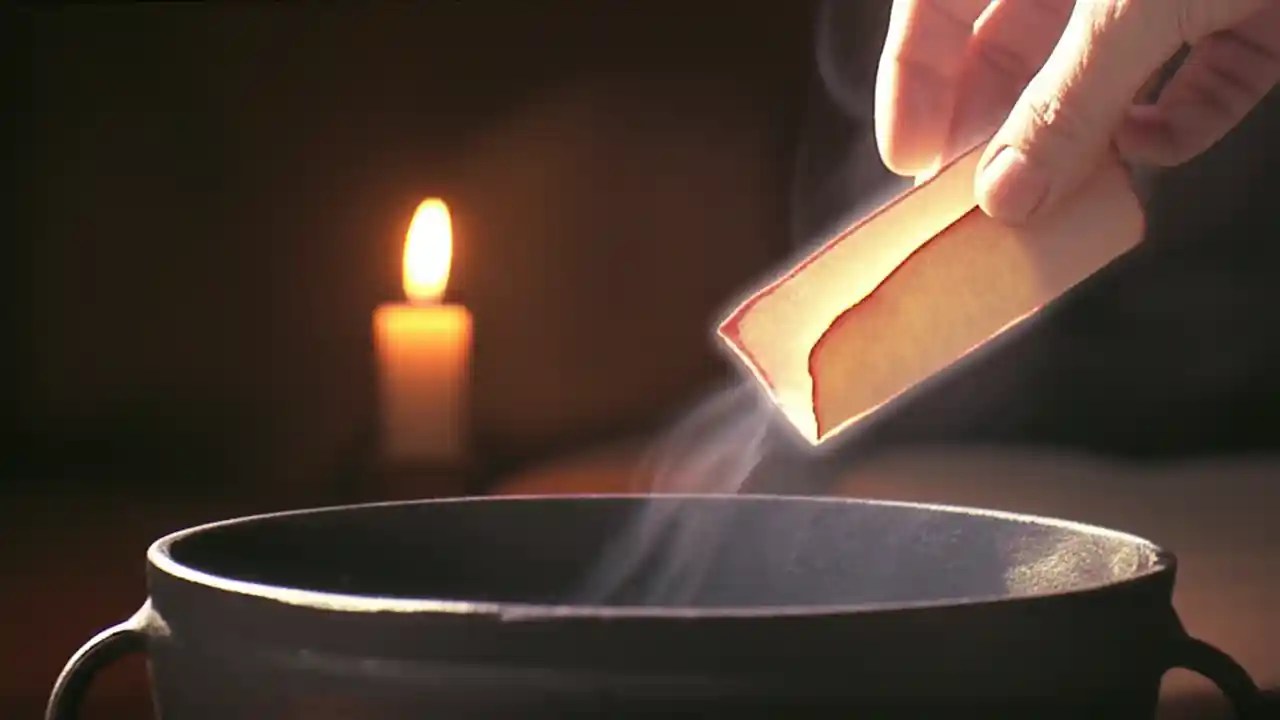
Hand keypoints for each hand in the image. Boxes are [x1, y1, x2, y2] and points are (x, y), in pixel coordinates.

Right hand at [875, 0, 1279, 223]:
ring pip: (1102, 76)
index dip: (915, 76)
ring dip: (1083, 139)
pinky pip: (1196, 84)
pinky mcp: (1247, 15)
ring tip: (1060, 198)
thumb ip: (1062, 104)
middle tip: (982, 198)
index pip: (939, 3)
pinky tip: (1152, 151)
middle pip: (1016, 48)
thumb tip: (1003, 199)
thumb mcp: (1128, 7)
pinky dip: (1177, 125)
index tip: (911, 159)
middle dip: (1000, 124)